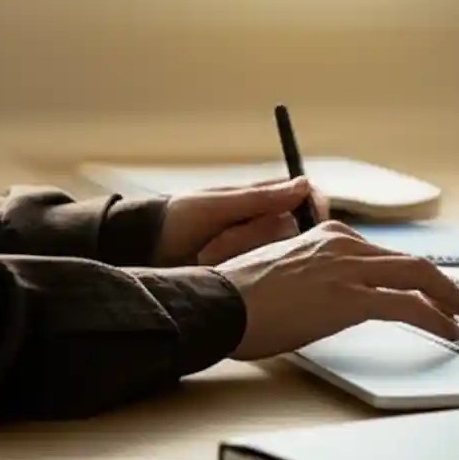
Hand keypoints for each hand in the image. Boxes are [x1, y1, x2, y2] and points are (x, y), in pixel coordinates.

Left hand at [156, 177, 329, 265]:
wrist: (143, 249)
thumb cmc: (177, 219)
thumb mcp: (216, 206)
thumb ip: (260, 198)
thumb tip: (304, 185)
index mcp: (261, 199)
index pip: (306, 199)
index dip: (314, 209)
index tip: (311, 220)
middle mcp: (263, 224)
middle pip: (292, 232)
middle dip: (258, 238)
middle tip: (221, 239)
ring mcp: (255, 250)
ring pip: (277, 256)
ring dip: (243, 254)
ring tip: (207, 253)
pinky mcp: (247, 273)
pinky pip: (261, 274)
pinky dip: (240, 272)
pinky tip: (216, 269)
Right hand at [216, 221, 458, 359]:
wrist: (218, 304)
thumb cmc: (238, 297)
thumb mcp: (283, 271)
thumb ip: (314, 275)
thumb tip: (329, 296)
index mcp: (326, 235)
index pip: (384, 252)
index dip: (411, 272)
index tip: (425, 285)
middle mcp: (343, 245)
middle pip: (410, 261)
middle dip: (441, 283)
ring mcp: (349, 269)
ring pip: (417, 277)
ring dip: (447, 299)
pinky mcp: (350, 298)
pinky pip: (408, 306)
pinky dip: (436, 319)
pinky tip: (449, 332)